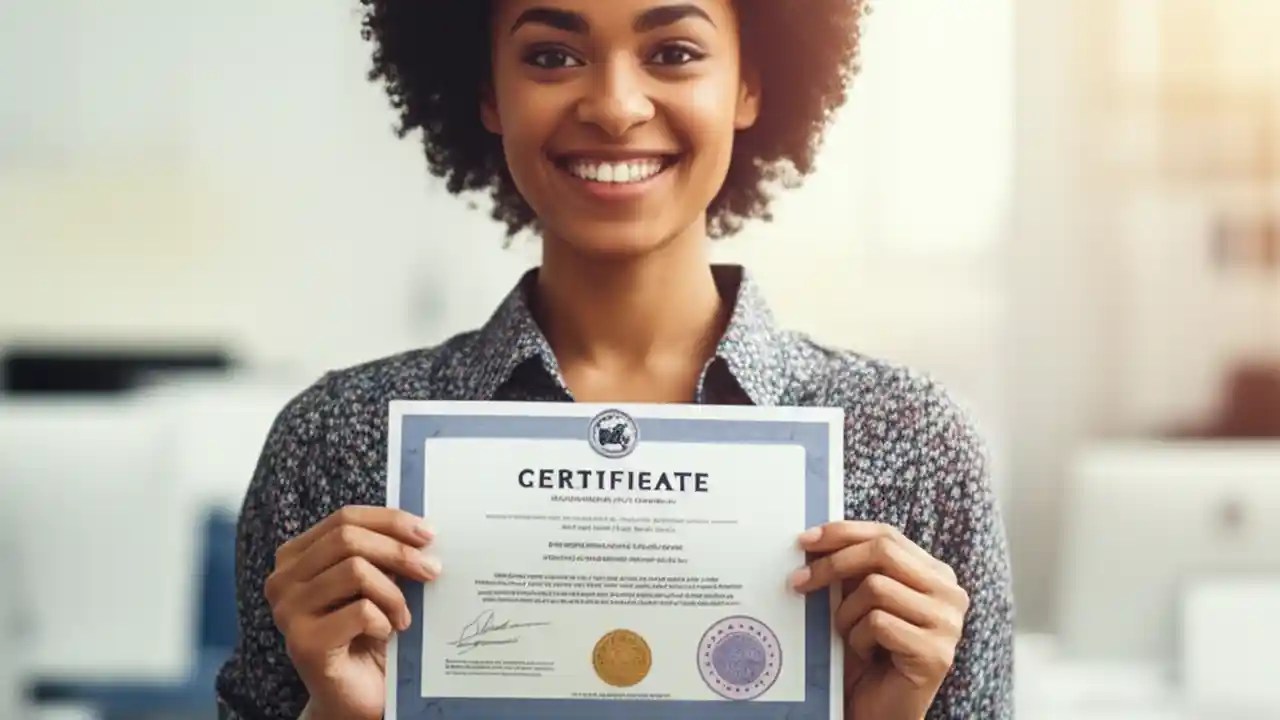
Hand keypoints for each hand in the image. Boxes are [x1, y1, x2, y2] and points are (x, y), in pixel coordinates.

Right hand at [265, 506, 441, 719]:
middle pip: (347, 538)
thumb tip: (422, 529)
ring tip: (403, 616)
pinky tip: (386, 634)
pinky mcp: (303, 642)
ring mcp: (288, 612)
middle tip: (432, 570)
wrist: (356, 696)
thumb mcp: (375, 584)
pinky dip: (384, 620)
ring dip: (393, 593)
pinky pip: (360, 611)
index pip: (344, 518)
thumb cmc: (367, 636)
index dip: (389, 520)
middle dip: (398, 551)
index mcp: (296, 557)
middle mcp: (282, 580)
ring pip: (354, 571)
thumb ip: (384, 554)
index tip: (428, 533)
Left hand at [790, 521, 968, 719]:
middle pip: (883, 552)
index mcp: (935, 574)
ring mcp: (947, 624)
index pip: (887, 535)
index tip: (805, 540)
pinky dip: (859, 639)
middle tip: (799, 581)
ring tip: (848, 637)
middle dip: (833, 563)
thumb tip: (813, 540)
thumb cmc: (867, 655)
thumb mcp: (858, 603)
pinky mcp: (936, 653)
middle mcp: (950, 593)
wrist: (880, 711)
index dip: (844, 532)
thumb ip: (850, 571)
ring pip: (876, 588)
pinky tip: (866, 655)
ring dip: (847, 614)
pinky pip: (878, 624)